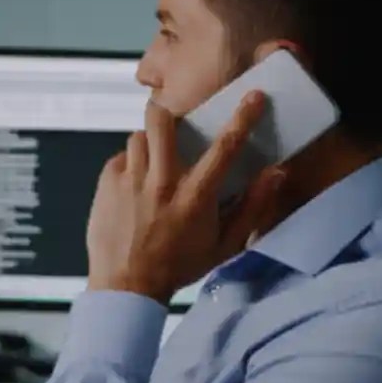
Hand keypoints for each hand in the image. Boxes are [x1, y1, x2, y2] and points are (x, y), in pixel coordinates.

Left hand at [86, 91, 286, 304]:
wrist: (126, 285)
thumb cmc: (179, 266)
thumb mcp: (224, 246)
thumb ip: (252, 208)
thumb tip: (275, 173)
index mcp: (195, 197)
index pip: (224, 147)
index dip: (243, 117)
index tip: (254, 96)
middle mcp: (161, 183)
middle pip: (161, 121)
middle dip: (169, 112)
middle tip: (176, 124)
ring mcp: (130, 181)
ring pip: (139, 136)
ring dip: (150, 144)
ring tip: (155, 164)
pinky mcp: (106, 184)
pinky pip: (119, 158)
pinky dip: (129, 165)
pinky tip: (134, 185)